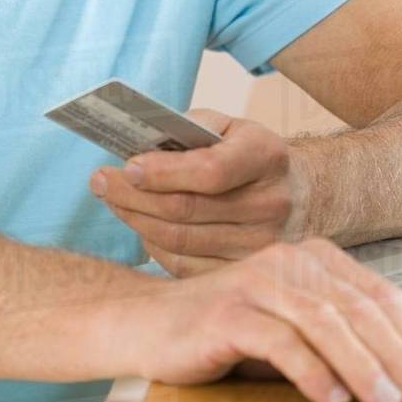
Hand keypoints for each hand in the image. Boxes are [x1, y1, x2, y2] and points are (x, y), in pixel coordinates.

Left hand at [88, 109, 308, 275]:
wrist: (302, 194)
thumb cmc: (249, 154)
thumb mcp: (230, 127)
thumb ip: (189, 131)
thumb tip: (137, 146)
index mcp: (266, 156)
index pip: (210, 171)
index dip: (163, 172)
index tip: (126, 165)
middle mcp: (270, 204)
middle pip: (186, 210)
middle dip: (133, 195)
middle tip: (99, 181)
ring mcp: (261, 246)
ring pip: (180, 241)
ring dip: (136, 220)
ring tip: (112, 200)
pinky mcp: (245, 274)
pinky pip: (186, 268)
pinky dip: (154, 247)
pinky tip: (140, 225)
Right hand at [124, 236, 401, 401]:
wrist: (148, 325)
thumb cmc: (224, 333)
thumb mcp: (290, 330)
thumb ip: (334, 340)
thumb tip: (398, 377)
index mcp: (310, 260)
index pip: (376, 293)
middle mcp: (287, 262)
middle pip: (356, 306)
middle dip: (396, 354)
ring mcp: (256, 283)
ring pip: (323, 320)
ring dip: (361, 364)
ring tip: (384, 400)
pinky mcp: (227, 312)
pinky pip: (279, 340)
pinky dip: (311, 370)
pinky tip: (330, 396)